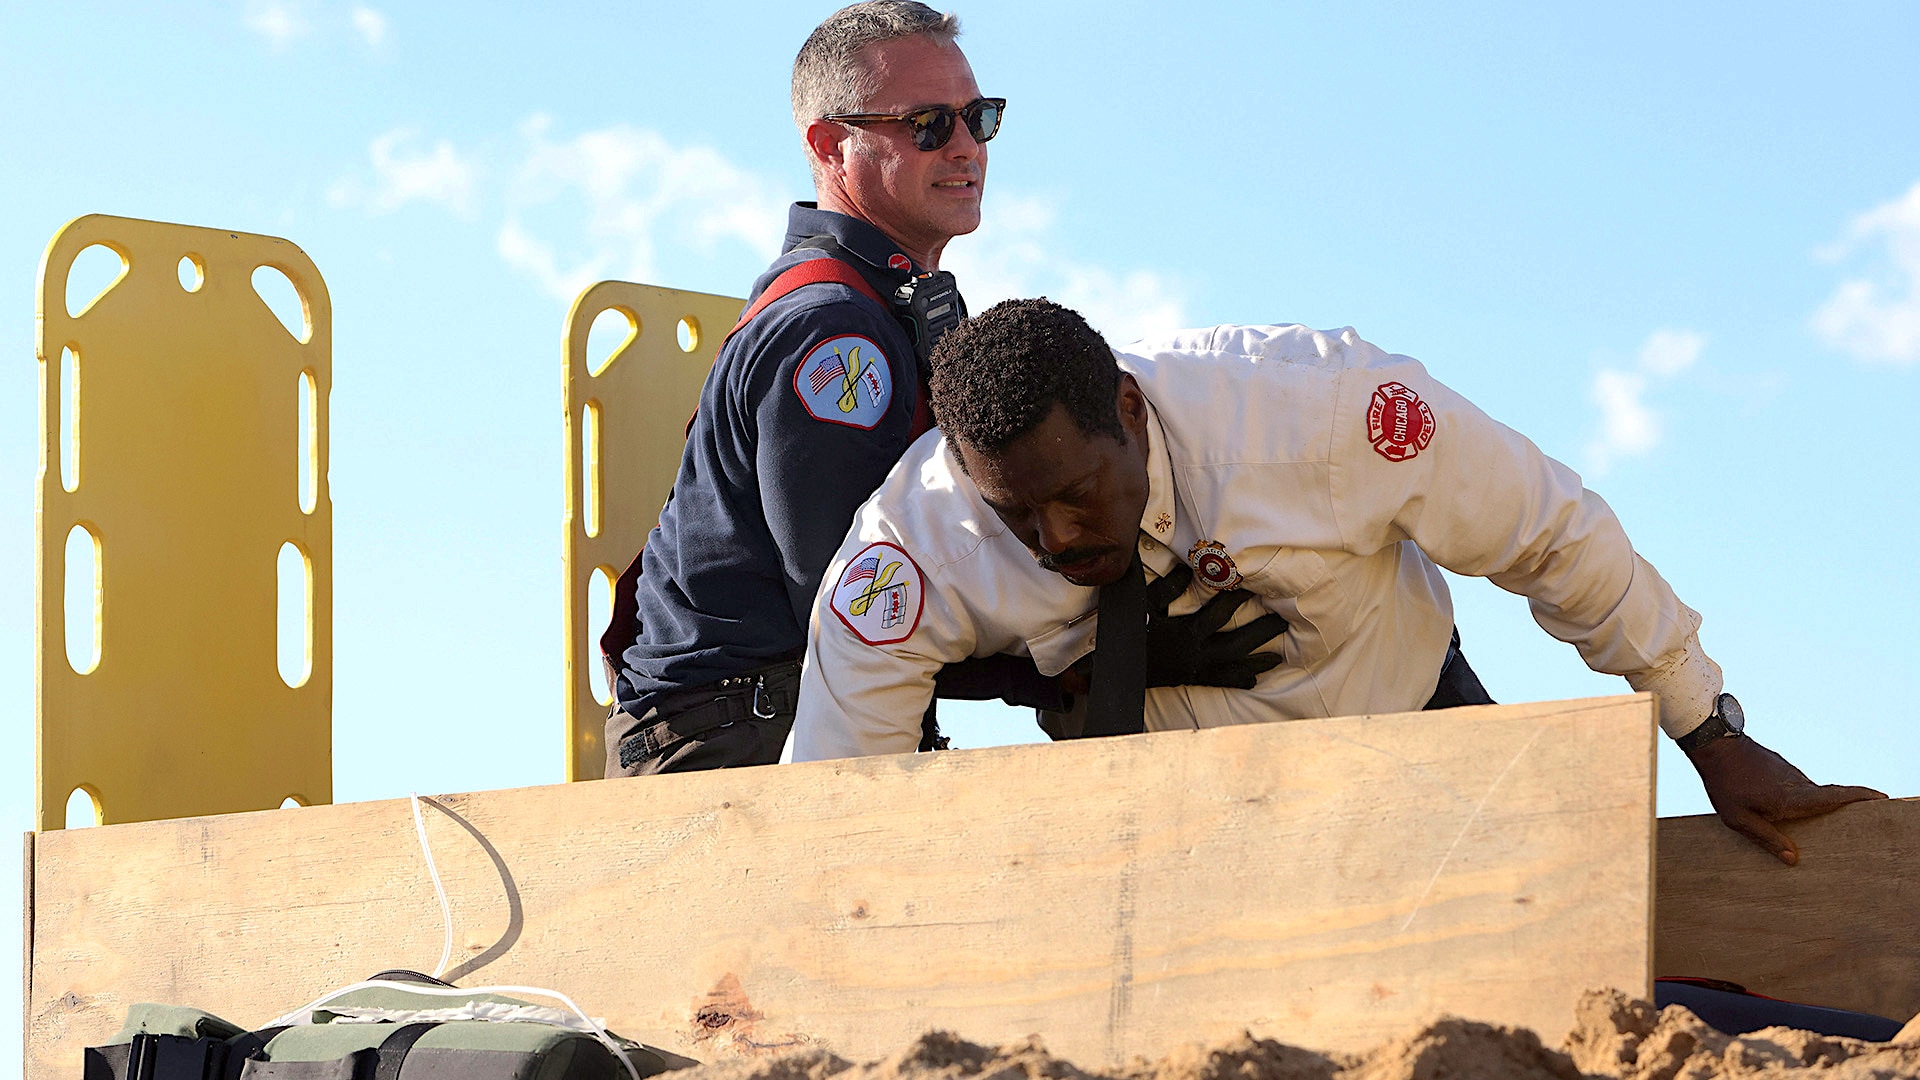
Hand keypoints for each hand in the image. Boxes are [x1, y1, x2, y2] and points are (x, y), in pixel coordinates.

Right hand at [1142, 562, 1287, 689]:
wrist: (1120, 666)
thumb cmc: (1132, 632)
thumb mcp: (1145, 605)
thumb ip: (1167, 588)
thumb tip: (1188, 570)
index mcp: (1186, 631)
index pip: (1219, 613)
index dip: (1237, 599)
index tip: (1253, 587)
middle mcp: (1196, 652)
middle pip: (1236, 643)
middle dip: (1261, 633)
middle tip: (1283, 623)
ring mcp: (1197, 668)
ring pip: (1233, 665)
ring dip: (1257, 660)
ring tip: (1278, 656)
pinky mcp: (1194, 679)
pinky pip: (1220, 682)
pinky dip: (1238, 680)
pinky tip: (1254, 679)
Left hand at [1686, 734, 1885, 864]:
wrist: (1715, 746)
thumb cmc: (1724, 784)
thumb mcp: (1739, 819)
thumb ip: (1766, 838)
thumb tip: (1793, 859)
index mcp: (1792, 797)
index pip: (1835, 796)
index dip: (1860, 797)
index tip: (1882, 799)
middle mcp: (1797, 784)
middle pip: (1829, 799)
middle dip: (1846, 810)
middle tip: (1862, 824)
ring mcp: (1790, 775)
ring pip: (1811, 796)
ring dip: (1819, 807)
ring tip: (1825, 827)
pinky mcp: (1781, 770)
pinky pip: (1798, 789)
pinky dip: (1801, 800)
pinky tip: (1788, 811)